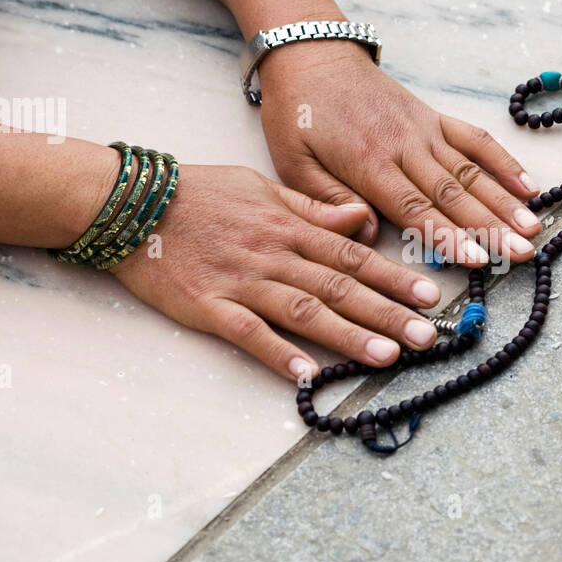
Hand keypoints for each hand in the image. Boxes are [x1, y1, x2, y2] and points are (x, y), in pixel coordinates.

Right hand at [109, 164, 442, 380]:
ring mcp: (242, 281)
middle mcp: (274, 253)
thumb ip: (313, 208)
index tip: (430, 296)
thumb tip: (361, 220)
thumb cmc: (199, 193)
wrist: (131, 202)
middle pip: (339, 287)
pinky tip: (306, 374)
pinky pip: (248, 332)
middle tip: (426, 336)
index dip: (394, 276)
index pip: (352, 255)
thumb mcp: (262, 187)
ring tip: (385, 357)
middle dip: (387, 312)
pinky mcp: (208, 306)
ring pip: (303, 310)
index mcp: (289, 226)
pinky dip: (278, 353)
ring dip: (347, 335)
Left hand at [256, 40, 542, 265]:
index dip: (447, 236)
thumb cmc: (298, 115)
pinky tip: (529, 185)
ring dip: (504, 201)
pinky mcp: (434, 117)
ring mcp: (424, 130)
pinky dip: (504, 162)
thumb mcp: (293, 163)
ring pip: (471, 171)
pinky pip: (474, 140)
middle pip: (453, 194)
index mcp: (367, 163)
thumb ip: (329, 202)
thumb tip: (368, 236)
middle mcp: (404, 146)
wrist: (312, 56)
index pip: (414, 208)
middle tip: (520, 252)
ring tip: (533, 228)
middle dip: (490, 226)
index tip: (476, 259)